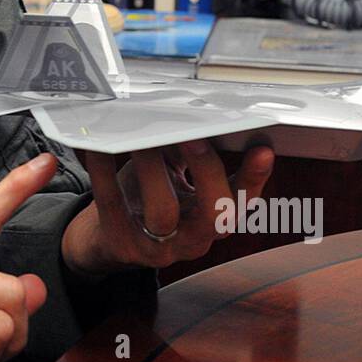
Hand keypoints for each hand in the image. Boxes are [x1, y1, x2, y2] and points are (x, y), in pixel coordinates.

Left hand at [62, 142, 273, 276]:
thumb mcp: (173, 174)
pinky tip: (99, 149)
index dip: (255, 177)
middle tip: (194, 136)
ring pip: (164, 212)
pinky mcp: (122, 245)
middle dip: (207, 171)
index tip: (263, 148)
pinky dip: (105, 174)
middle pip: (216, 214)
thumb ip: (186, 150)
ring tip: (142, 139)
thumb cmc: (147, 197)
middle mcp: (194, 239)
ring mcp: (159, 248)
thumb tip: (193, 113)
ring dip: (153, 170)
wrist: (108, 239)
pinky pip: (113, 207)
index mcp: (213, 218)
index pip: (242, 200)